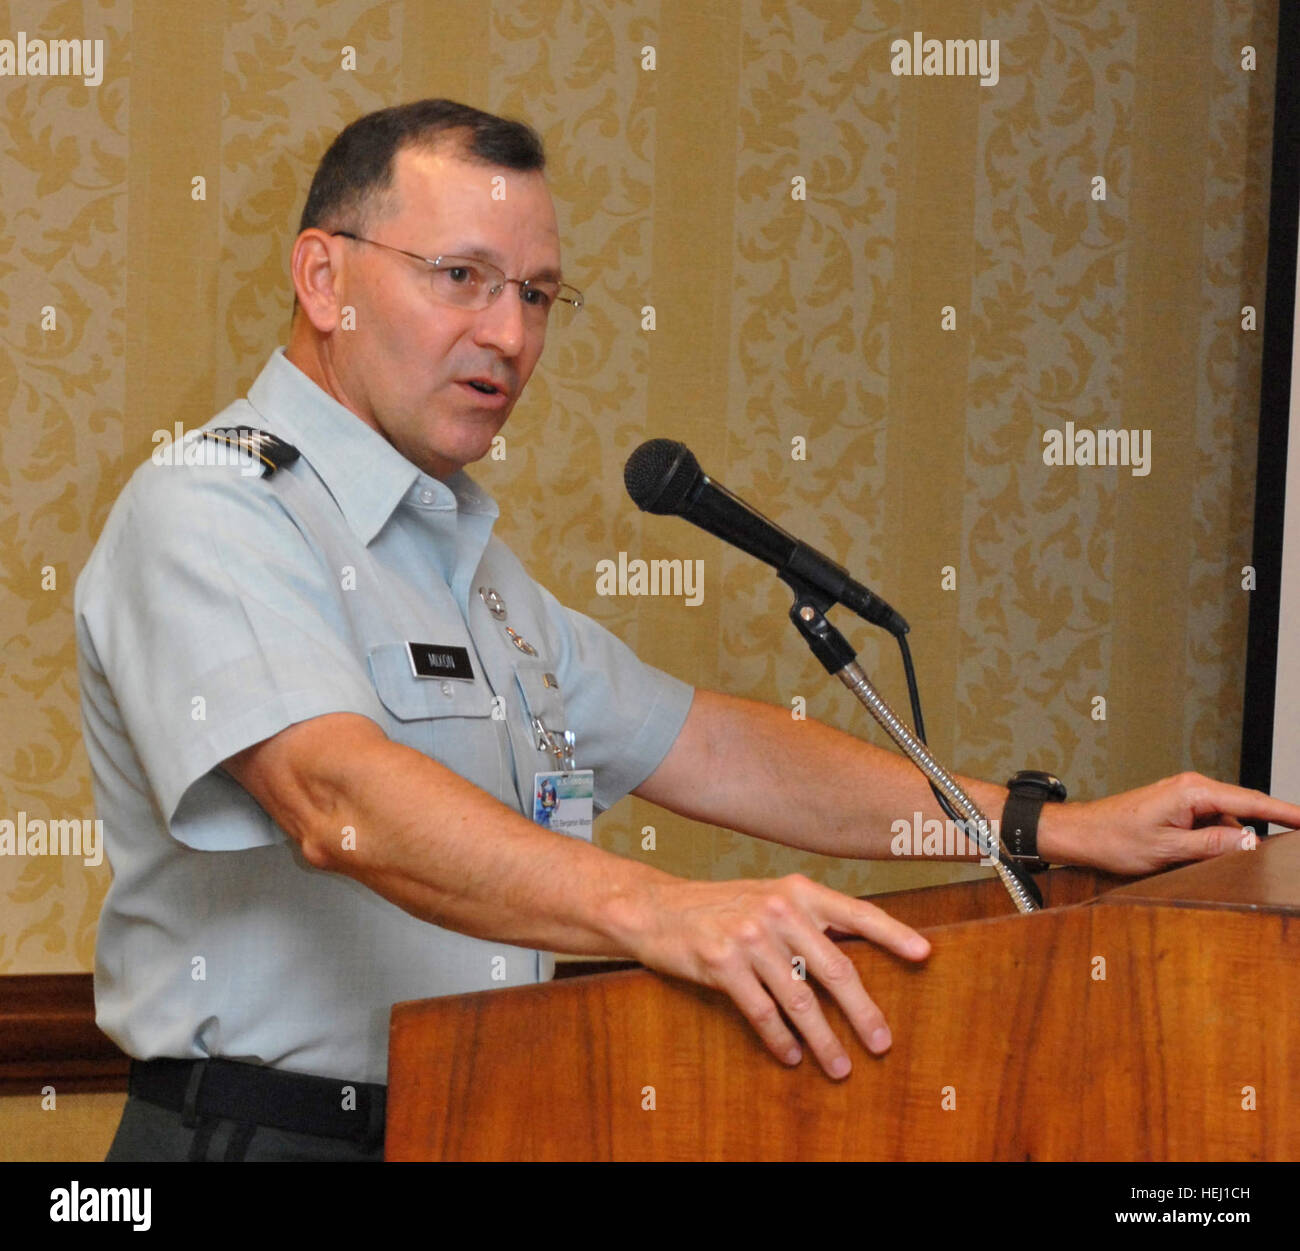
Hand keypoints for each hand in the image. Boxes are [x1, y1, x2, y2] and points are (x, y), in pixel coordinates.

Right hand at [626, 874, 929, 1078]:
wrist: (658, 908)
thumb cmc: (720, 907)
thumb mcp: (768, 898)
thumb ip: (807, 919)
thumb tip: (852, 957)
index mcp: (796, 891)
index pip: (856, 912)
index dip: (893, 933)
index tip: (924, 954)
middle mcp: (777, 910)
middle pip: (835, 968)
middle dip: (862, 1011)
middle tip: (881, 1043)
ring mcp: (749, 937)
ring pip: (800, 999)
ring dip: (823, 1040)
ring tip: (838, 1066)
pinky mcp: (722, 963)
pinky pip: (763, 1012)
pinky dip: (780, 1040)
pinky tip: (791, 1056)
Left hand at [1038, 771, 1299, 875]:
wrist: (1081, 833)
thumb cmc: (1114, 838)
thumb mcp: (1168, 850)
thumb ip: (1213, 844)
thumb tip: (1251, 839)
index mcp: (1192, 791)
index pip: (1252, 801)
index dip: (1286, 812)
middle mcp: (1192, 787)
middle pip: (1243, 809)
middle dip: (1258, 830)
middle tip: (1262, 853)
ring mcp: (1185, 796)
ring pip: (1225, 820)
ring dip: (1226, 841)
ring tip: (1196, 859)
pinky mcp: (1178, 807)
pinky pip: (1208, 823)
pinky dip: (1211, 840)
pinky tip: (1195, 857)